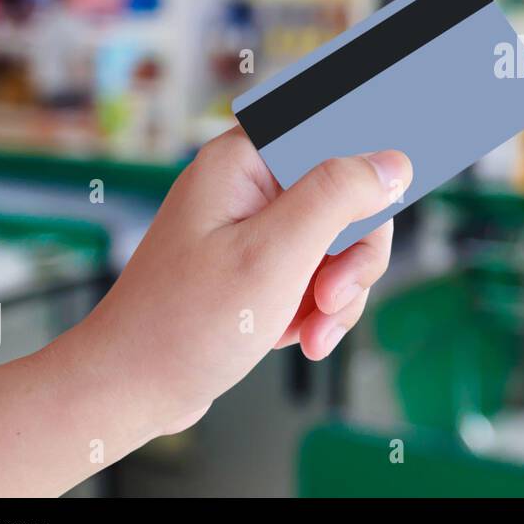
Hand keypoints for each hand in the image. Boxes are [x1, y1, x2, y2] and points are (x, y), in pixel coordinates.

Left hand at [63, 127, 412, 437]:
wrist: (130, 391)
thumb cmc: (182, 325)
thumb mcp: (274, 255)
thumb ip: (338, 197)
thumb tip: (392, 164)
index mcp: (243, 160)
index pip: (332, 131)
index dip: (367, 166)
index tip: (379, 208)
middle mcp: (249, 184)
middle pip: (346, 196)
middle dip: (352, 255)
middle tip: (331, 297)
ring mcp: (254, 226)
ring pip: (339, 240)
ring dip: (338, 293)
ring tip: (312, 332)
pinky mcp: (258, 263)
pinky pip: (317, 271)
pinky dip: (318, 308)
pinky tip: (297, 335)